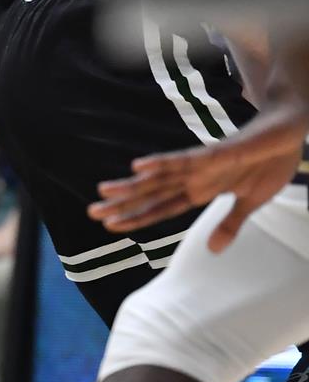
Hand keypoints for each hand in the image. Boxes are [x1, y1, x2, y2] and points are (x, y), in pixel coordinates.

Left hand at [90, 102, 308, 250]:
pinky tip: (140, 166)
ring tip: (106, 190)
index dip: (137, 217)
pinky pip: (187, 159)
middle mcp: (196, 176)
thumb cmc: (269, 162)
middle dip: (124, 203)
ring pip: (162, 175)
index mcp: (202, 190)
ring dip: (134, 183)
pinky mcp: (220, 152)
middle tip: (92, 211)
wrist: (292, 130)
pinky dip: (163, 162)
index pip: (162, 207)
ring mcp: (205, 163)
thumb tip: (213, 251)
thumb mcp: (251, 203)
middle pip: (154, 192)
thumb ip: (229, 224)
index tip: (109, 226)